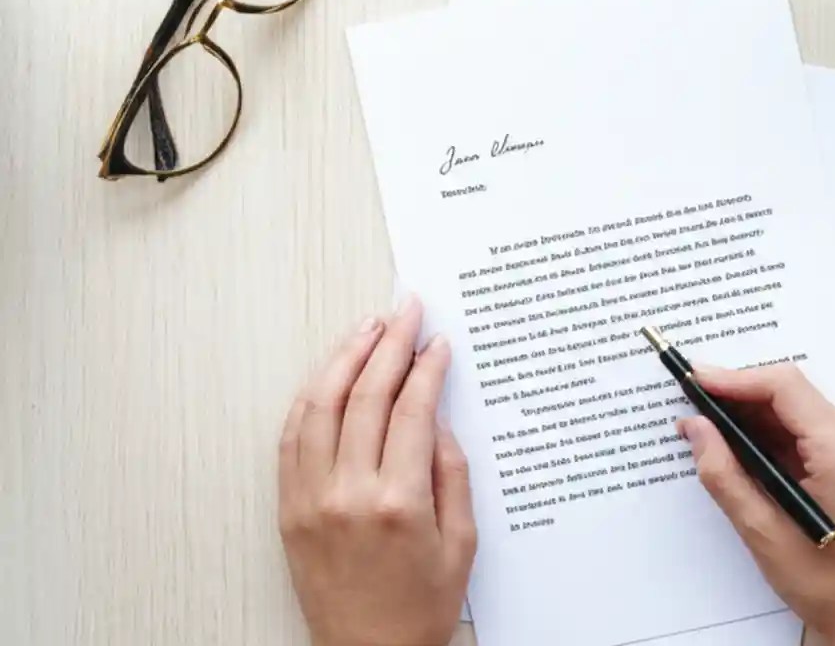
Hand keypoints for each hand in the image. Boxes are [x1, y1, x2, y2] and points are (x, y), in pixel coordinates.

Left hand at [278, 296, 476, 645]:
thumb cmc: (419, 608)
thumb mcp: (462, 542)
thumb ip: (452, 474)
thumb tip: (438, 418)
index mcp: (399, 502)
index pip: (413, 410)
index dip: (428, 367)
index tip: (438, 343)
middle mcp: (349, 493)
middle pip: (366, 395)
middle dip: (390, 344)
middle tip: (405, 311)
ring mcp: (311, 498)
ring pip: (320, 405)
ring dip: (345, 357)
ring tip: (367, 328)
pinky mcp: (289, 509)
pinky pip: (291, 437)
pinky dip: (309, 398)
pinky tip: (327, 375)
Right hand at [678, 364, 834, 645]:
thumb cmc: (830, 585)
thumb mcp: (763, 533)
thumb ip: (724, 474)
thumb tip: (695, 428)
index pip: (784, 388)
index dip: (735, 379)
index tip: (697, 380)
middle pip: (793, 392)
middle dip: (741, 397)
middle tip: (696, 407)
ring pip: (802, 407)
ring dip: (758, 415)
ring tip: (714, 429)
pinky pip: (814, 425)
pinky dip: (779, 431)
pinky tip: (748, 447)